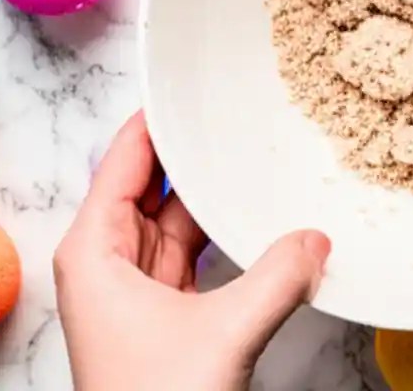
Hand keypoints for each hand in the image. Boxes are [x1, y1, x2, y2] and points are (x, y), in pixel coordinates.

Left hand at [54, 112, 330, 390]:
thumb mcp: (224, 331)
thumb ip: (279, 277)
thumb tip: (318, 239)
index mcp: (94, 250)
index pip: (122, 160)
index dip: (156, 118)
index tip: (188, 81)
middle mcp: (109, 262)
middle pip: (151, 186)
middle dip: (192, 153)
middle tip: (234, 111)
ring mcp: (137, 290)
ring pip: (176, 222)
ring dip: (212, 198)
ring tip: (253, 157)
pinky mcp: (166, 315)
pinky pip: (195, 255)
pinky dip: (223, 237)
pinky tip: (255, 220)